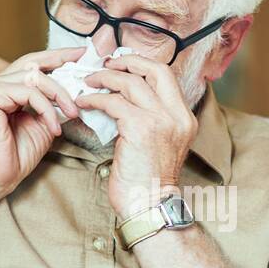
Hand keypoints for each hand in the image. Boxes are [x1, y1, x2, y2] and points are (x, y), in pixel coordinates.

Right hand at [0, 49, 86, 200]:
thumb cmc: (13, 158)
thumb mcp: (42, 127)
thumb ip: (53, 107)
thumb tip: (74, 93)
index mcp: (3, 90)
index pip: (31, 64)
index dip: (56, 57)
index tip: (79, 54)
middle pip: (33, 62)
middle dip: (61, 61)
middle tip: (84, 64)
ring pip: (34, 76)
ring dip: (59, 95)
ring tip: (72, 114)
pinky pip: (28, 92)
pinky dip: (47, 109)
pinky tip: (53, 127)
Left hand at [79, 54, 197, 216]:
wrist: (149, 207)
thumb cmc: (147, 182)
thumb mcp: (158, 145)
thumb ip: (150, 120)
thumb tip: (124, 99)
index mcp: (185, 118)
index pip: (167, 76)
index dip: (142, 65)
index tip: (122, 65)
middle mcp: (178, 115)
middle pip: (155, 70)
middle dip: (128, 61)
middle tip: (106, 64)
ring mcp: (162, 120)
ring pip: (131, 82)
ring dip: (105, 79)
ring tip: (88, 82)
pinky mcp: (141, 128)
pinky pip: (113, 102)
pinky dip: (94, 98)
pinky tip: (83, 102)